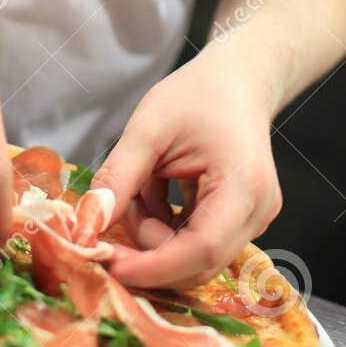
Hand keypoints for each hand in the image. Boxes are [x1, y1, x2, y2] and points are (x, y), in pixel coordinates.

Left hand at [92, 43, 282, 288]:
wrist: (237, 80)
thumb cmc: (198, 94)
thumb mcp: (149, 128)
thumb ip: (120, 178)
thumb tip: (89, 224)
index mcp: (243, 185)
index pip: (202, 248)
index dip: (154, 267)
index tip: (109, 265)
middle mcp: (257, 212)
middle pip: (197, 261)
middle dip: (147, 249)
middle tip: (111, 215)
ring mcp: (253, 219)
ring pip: (193, 256)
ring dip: (154, 234)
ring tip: (139, 188)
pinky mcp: (241, 221)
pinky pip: (196, 242)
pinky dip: (166, 227)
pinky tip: (156, 191)